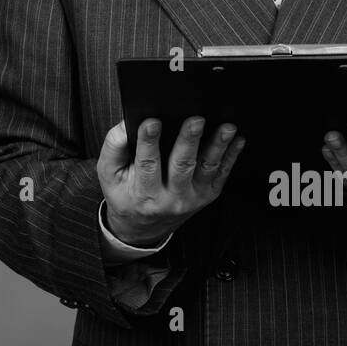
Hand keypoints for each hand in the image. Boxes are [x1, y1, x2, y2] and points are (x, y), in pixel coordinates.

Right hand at [97, 116, 245, 247]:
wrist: (143, 226)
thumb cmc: (125, 193)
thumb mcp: (109, 174)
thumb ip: (113, 147)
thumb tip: (127, 122)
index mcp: (144, 193)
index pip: (147, 164)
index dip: (149, 142)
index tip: (151, 121)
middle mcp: (171, 198)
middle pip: (182, 166)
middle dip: (189, 141)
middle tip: (195, 120)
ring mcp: (193, 197)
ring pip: (206, 168)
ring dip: (218, 146)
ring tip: (226, 128)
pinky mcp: (208, 194)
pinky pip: (222, 173)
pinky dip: (231, 155)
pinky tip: (237, 139)